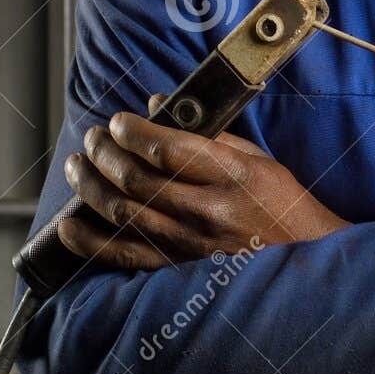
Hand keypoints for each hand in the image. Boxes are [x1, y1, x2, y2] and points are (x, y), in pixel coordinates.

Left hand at [58, 112, 347, 271]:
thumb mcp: (258, 159)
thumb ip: (209, 133)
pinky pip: (125, 257)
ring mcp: (191, 244)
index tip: (118, 121)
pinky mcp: (180, 269)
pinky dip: (92, 242)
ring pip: (124, 213)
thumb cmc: (283, 205)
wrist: (305, 263)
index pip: (167, 147)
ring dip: (91, 186)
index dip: (132, 131)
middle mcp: (207, 210)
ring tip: (77, 165)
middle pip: (137, 178)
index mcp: (231, 175)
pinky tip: (70, 225)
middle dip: (104, 152)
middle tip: (93, 137)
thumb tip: (160, 104)